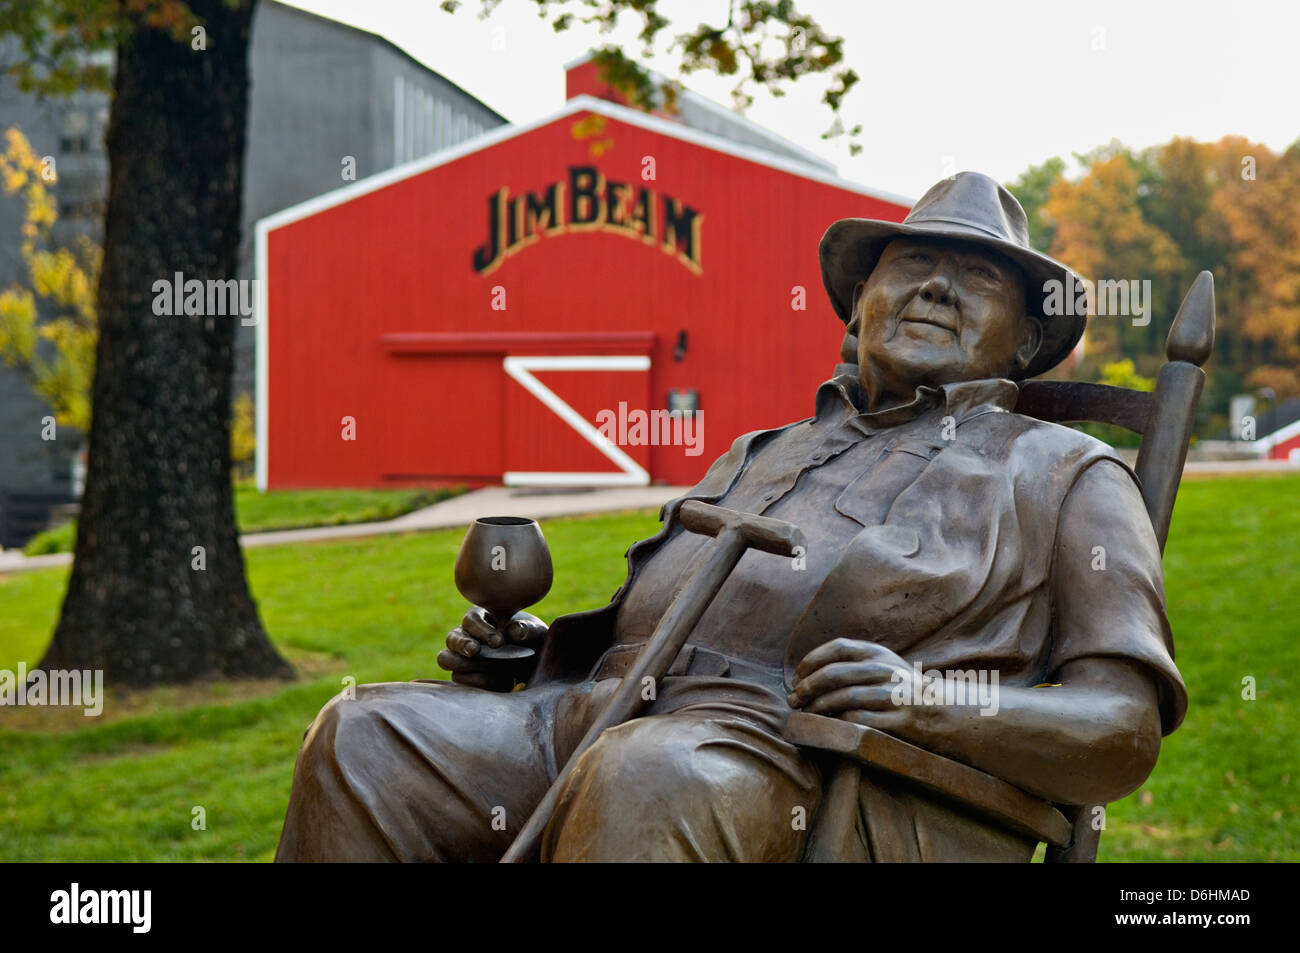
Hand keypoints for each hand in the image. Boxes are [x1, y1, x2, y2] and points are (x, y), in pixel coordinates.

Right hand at [437, 607, 546, 691]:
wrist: (534, 665)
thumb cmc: (531, 641)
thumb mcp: (535, 633)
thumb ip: (527, 630)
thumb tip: (514, 631)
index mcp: (481, 619)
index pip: (471, 621)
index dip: (481, 630)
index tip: (498, 642)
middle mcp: (466, 636)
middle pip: (451, 638)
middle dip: (462, 645)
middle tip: (476, 651)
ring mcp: (462, 657)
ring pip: (446, 659)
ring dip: (467, 665)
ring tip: (491, 670)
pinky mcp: (465, 676)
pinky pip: (460, 680)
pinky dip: (479, 682)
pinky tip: (500, 681)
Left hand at [787, 638, 942, 747]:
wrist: (941, 711)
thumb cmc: (899, 689)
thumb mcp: (881, 665)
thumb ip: (850, 663)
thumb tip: (804, 673)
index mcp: (878, 653)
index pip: (838, 648)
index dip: (811, 661)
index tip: (796, 677)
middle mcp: (886, 670)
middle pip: (835, 674)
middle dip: (807, 687)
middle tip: (793, 700)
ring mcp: (894, 695)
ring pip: (845, 698)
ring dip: (819, 708)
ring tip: (806, 714)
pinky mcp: (899, 721)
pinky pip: (860, 721)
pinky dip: (839, 724)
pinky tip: (829, 727)